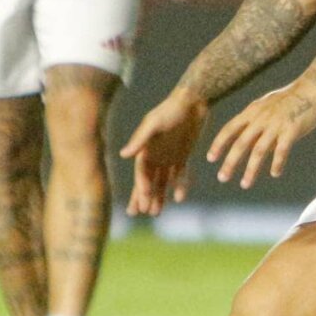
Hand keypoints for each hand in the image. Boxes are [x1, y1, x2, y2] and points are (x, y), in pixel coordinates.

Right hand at [120, 87, 207, 215]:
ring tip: (155, 213)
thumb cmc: (170, 110)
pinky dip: (179, 186)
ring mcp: (168, 157)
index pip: (141, 172)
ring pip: (162, 181)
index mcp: (145, 148)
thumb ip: (140, 139)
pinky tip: (178, 198)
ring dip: (159, 196)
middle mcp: (154, 155)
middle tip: (140, 213)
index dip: (141, 185)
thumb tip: (122, 155)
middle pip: (147, 180)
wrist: (193, 102)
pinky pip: (179, 175)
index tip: (143, 199)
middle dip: (143, 196)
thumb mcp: (154, 123)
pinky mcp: (182, 156)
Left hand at [205, 79, 315, 188]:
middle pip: (241, 143)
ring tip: (245, 184)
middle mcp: (261, 118)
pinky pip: (282, 150)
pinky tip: (275, 174)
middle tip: (222, 178)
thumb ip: (257, 124)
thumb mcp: (267, 107)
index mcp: (253, 111)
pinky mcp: (292, 129)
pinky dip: (277, 163)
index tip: (210, 159)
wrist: (313, 87)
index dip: (219, 144)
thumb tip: (249, 145)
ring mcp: (276, 124)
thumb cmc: (291, 98)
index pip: (230, 129)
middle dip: (230, 162)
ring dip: (251, 169)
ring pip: (259, 151)